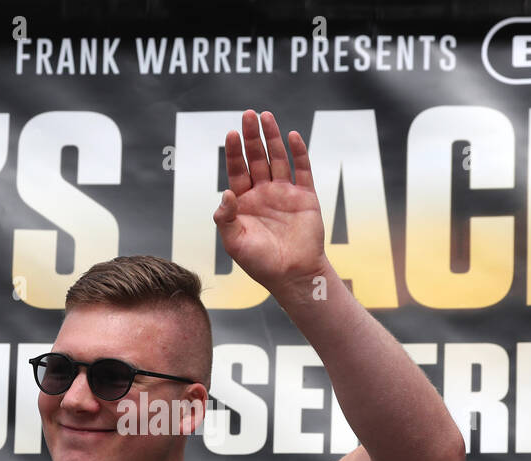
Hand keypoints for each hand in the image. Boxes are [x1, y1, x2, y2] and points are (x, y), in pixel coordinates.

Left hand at [213, 109, 326, 298]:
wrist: (292, 275)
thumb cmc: (260, 262)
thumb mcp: (234, 242)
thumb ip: (225, 217)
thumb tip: (225, 192)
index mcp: (244, 202)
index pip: (237, 170)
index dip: (234, 152)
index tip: (231, 134)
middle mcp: (263, 193)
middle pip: (256, 158)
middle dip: (252, 137)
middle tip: (248, 115)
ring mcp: (285, 193)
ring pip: (277, 158)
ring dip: (272, 138)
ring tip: (266, 117)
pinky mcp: (305, 197)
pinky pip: (302, 170)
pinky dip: (298, 153)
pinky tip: (292, 136)